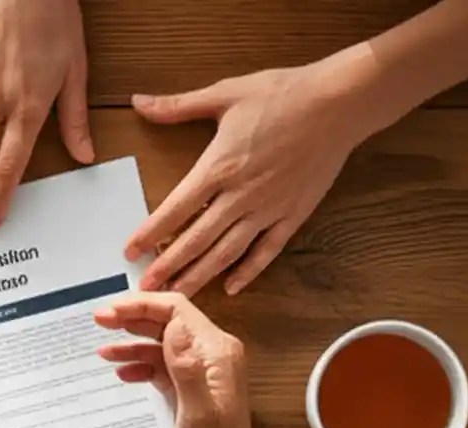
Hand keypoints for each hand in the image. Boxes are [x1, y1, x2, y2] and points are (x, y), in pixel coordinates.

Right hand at [93, 292, 261, 427]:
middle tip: (99, 320)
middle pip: (167, 322)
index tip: (112, 310)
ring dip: (132, 343)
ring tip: (103, 350)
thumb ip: (187, 366)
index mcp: (217, 351)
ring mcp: (199, 368)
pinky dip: (140, 365)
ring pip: (160, 343)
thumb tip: (173, 327)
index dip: (143, 306)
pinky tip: (123, 373)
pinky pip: (161, 365)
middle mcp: (210, 353)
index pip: (177, 311)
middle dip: (132, 318)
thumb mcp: (199, 409)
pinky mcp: (188, 384)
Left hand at [126, 51, 376, 295]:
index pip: (175, 208)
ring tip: (177, 294)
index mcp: (219, 166)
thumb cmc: (282, 93)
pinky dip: (249, 272)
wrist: (337, 103)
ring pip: (227, 252)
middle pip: (197, 239)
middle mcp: (240, 195)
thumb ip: (178, 106)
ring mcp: (268, 208)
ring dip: (200, 275)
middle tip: (145, 287)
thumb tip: (138, 102)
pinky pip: (267, 251)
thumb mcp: (225, 93)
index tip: (130, 251)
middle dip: (168, 265)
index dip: (150, 233)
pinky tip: (232, 288)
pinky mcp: (293, 214)